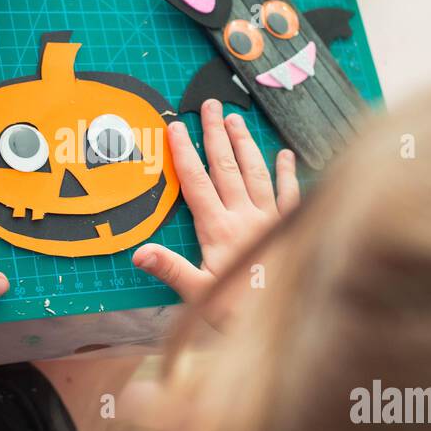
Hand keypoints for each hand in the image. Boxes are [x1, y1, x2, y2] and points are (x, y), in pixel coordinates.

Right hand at [132, 99, 298, 313]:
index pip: (196, 184)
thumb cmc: (240, 314)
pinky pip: (289, 193)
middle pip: (226, 168)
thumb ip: (171, 269)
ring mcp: (270, 220)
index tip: (176, 127)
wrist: (289, 323)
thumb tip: (139, 253)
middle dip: (216, 134)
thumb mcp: (198, 296)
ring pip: (255, 173)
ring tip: (237, 120)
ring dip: (245, 144)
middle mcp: (245, 218)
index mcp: (218, 231)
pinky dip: (287, 172)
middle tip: (211, 106)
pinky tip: (284, 154)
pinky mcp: (291, 227)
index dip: (184, 153)